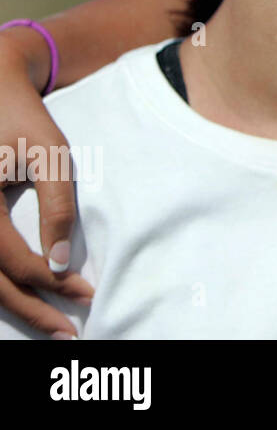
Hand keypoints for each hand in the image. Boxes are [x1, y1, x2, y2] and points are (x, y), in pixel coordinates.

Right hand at [0, 40, 93, 336]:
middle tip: (68, 333)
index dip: (52, 283)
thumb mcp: (51, 154)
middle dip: (30, 311)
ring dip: (12, 306)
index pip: (16, 263)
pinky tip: (22, 300)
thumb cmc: (23, 119)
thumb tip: (62, 261)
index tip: (88, 293)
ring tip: (48, 327)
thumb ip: (57, 206)